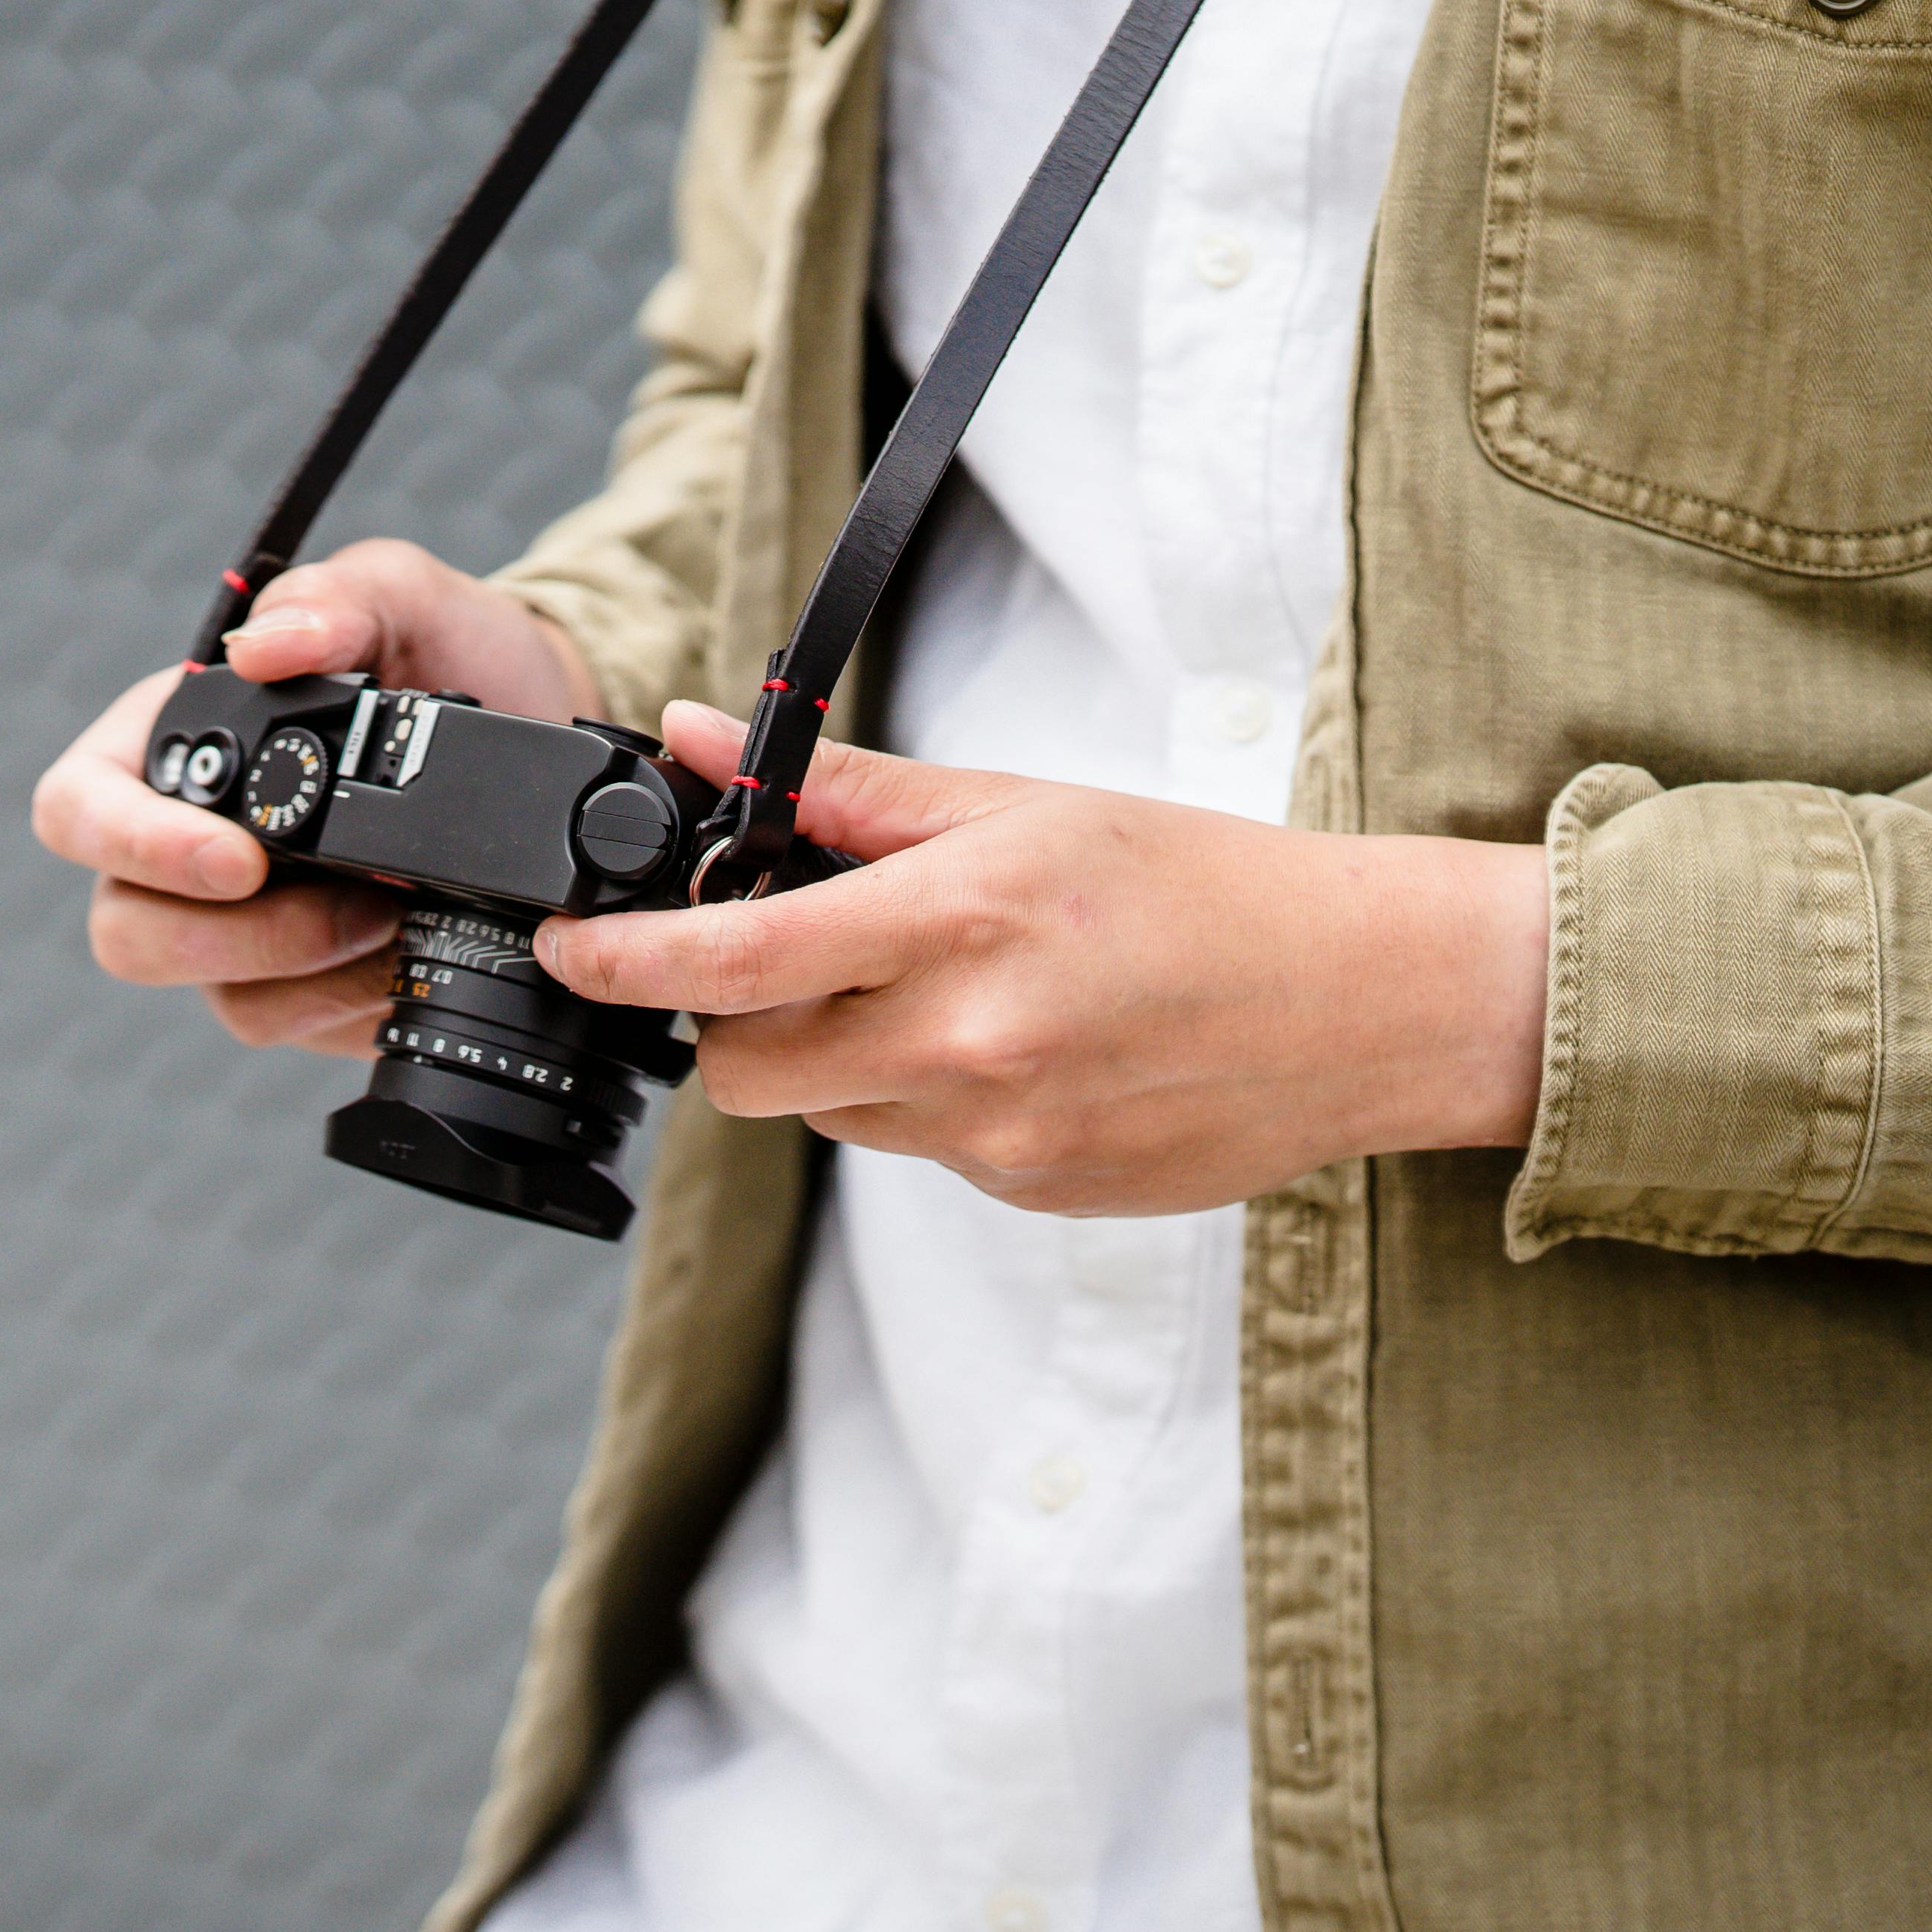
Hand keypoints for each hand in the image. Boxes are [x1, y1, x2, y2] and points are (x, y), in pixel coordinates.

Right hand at [31, 542, 597, 1057]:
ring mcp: (237, 925)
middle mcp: (181, 843)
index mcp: (169, 745)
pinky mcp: (299, 984)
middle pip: (127, 931)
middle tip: (352, 903)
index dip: (136, 846)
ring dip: (311, 971)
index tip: (242, 860)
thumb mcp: (401, 595)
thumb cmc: (447, 650)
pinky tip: (406, 951)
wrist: (542, 723)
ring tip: (395, 916)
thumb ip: (331, 601)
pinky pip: (291, 1023)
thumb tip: (264, 651)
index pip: (77, 810)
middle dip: (238, 937)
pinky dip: (352, 1000)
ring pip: (217, 993)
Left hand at [532, 702, 1549, 1214]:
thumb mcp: (1018, 805)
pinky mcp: (1033, 1195)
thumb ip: (846, 792)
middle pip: (748, 1071)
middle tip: (788, 959)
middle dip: (734, 1021)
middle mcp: (969, 1044)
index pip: (735, 960)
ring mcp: (1002, 1136)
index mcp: (960, 924)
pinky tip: (1012, 1047)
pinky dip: (923, 1101)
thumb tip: (703, 736)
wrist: (1361, 1002)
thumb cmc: (1198, 886)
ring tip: (940, 992)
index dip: (625, 963)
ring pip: (831, 1115)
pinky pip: (918, 1153)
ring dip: (837, 1059)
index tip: (570, 950)